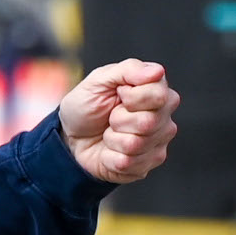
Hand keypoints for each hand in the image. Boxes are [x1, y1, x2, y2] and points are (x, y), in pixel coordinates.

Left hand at [59, 58, 180, 184]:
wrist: (72, 136)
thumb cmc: (87, 106)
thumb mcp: (99, 80)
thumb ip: (128, 70)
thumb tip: (157, 71)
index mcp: (156, 90)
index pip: (159, 96)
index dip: (131, 97)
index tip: (118, 94)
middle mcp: (164, 116)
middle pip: (149, 122)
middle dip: (118, 119)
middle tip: (111, 116)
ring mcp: (158, 142)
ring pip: (136, 144)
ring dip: (112, 138)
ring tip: (110, 132)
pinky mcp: (148, 164)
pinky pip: (128, 164)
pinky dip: (109, 156)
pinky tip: (110, 150)